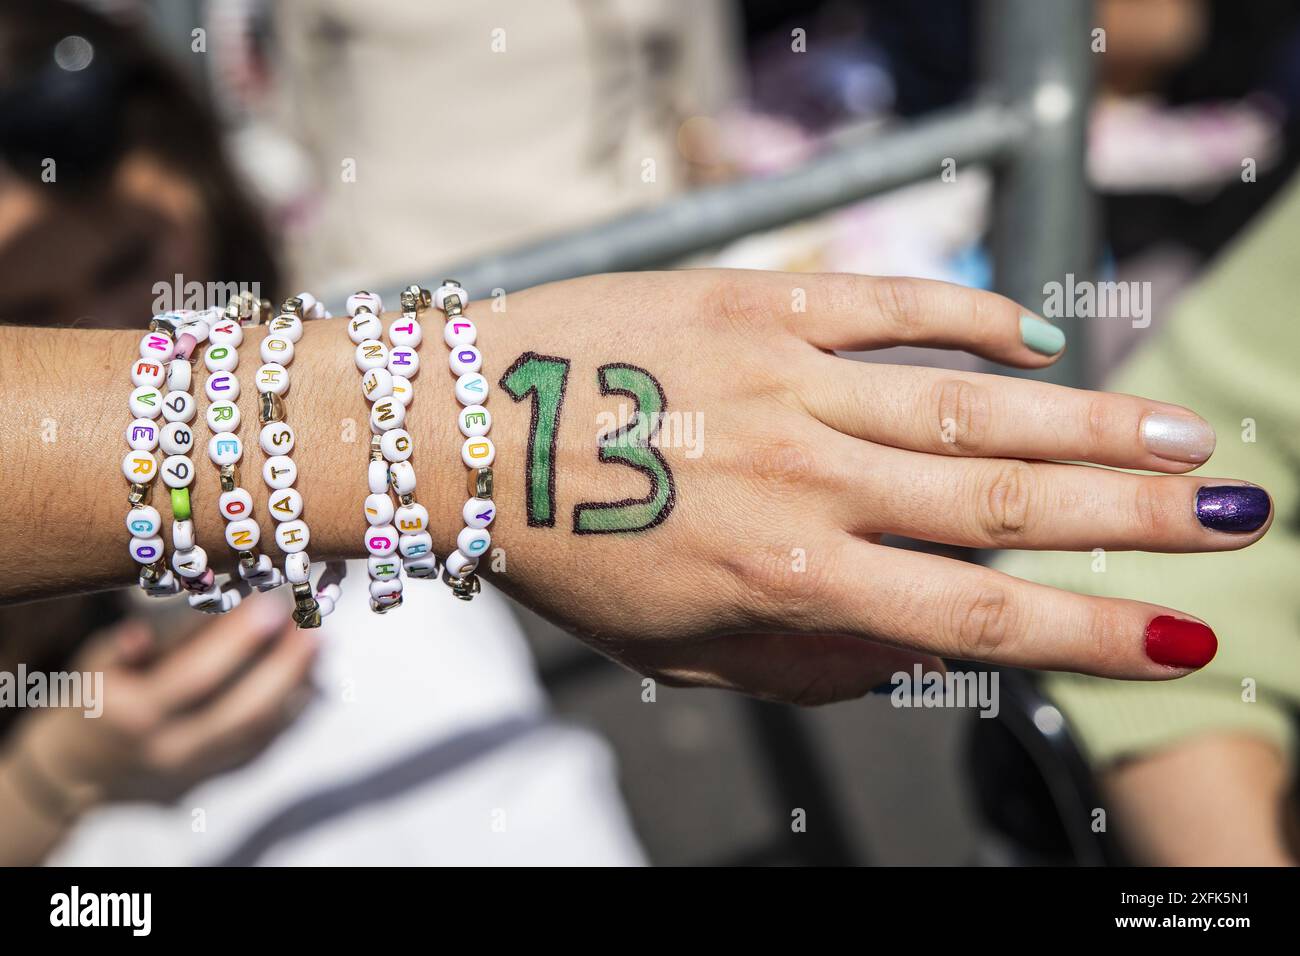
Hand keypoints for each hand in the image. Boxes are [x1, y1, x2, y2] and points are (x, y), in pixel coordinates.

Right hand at [15, 594, 314, 807]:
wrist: (82, 771)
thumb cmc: (98, 697)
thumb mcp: (98, 663)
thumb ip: (147, 638)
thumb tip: (192, 605)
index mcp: (136, 716)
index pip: (197, 676)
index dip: (238, 640)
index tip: (272, 604)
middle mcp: (171, 751)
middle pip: (244, 713)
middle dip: (287, 667)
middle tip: (314, 626)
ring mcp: (199, 772)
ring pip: (263, 732)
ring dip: (299, 686)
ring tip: (321, 642)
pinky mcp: (219, 779)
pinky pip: (266, 745)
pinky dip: (293, 711)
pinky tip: (311, 675)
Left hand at [476, 270, 1270, 701]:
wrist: (466, 431)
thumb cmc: (571, 554)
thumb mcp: (683, 652)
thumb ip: (810, 660)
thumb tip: (921, 648)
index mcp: (790, 580)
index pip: (978, 615)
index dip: (1092, 633)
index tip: (1181, 636)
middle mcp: (808, 482)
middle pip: (1005, 505)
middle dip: (1132, 517)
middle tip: (1227, 513)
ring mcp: (788, 384)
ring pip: (971, 407)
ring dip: (1088, 424)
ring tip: (1178, 433)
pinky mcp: (759, 305)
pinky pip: (890, 307)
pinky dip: (972, 321)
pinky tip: (1035, 342)